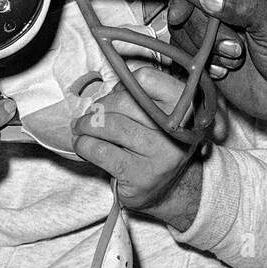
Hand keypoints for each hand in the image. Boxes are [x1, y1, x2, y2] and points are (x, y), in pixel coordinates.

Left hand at [71, 65, 217, 228]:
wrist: (170, 189)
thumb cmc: (158, 144)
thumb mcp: (161, 116)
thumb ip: (142, 97)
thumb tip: (110, 91)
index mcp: (184, 107)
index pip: (148, 78)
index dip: (126, 83)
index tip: (117, 94)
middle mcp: (177, 129)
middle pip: (126, 101)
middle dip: (100, 106)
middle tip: (91, 114)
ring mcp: (161, 154)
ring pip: (112, 126)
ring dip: (87, 125)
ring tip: (81, 128)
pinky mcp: (141, 175)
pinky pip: (102, 151)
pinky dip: (85, 145)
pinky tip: (83, 145)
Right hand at [167, 0, 266, 151]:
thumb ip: (244, 6)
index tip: (180, 16)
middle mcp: (229, 0)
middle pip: (189, 2)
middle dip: (206, 30)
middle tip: (236, 49)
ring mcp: (217, 27)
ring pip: (184, 28)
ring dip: (206, 48)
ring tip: (236, 59)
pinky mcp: (208, 51)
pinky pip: (184, 51)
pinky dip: (201, 62)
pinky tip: (224, 70)